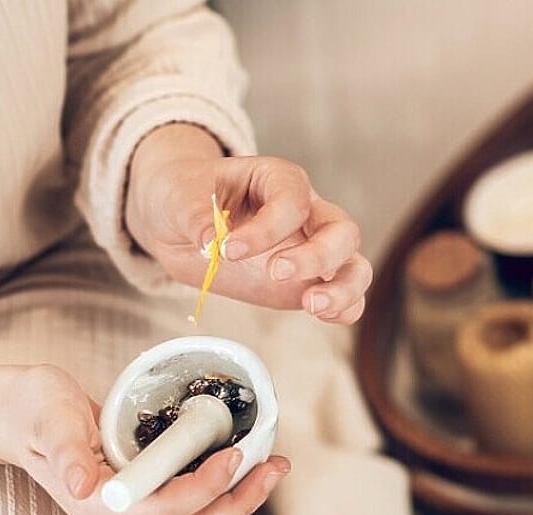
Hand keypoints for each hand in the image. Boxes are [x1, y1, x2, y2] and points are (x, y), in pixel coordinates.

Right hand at [0, 365, 289, 514]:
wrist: (15, 416)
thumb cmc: (33, 410)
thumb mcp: (50, 419)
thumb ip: (67, 451)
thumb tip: (86, 486)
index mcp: (97, 507)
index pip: (166, 509)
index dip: (206, 486)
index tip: (235, 453)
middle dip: (240, 502)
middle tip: (276, 466)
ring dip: (239, 500)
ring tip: (272, 467)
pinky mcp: (140, 502)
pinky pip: (190, 508)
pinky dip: (222, 490)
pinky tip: (242, 464)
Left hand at [125, 123, 371, 323]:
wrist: (178, 222)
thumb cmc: (185, 196)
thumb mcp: (178, 197)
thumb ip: (194, 216)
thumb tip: (208, 242)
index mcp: (277, 180)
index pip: (292, 201)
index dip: (266, 228)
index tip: (227, 249)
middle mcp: (306, 213)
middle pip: (340, 230)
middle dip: (317, 255)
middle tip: (276, 272)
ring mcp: (310, 250)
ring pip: (353, 265)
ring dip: (342, 288)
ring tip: (311, 305)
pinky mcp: (305, 283)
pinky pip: (342, 297)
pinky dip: (342, 309)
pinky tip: (321, 315)